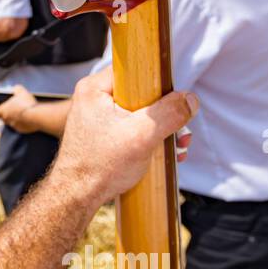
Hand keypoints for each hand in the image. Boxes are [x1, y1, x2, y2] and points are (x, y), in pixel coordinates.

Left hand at [0, 86, 38, 132]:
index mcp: (2, 111)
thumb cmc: (26, 104)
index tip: (3, 108)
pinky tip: (29, 118)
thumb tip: (16, 88)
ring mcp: (14, 126)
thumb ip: (16, 89)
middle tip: (16, 109)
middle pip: (4, 118)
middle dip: (9, 114)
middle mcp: (6, 120)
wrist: (36, 116)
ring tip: (25, 113)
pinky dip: (24, 123)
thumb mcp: (21, 91)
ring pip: (13, 123)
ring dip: (17, 119)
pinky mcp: (21, 130)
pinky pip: (21, 126)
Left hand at [50, 68, 197, 203]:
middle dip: (166, 114)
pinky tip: (166, 152)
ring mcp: (98, 118)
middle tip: (182, 131)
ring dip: (162, 129)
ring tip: (179, 146)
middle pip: (142, 94)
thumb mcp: (142, 136)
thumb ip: (169, 114)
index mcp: (95, 88)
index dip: (159, 85)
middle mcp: (94, 99)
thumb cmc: (99, 166)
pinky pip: (133, 129)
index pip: (135, 71)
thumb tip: (190, 99)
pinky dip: (150, 139)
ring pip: (140, 114)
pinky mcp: (104, 135)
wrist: (76, 197)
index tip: (174, 101)